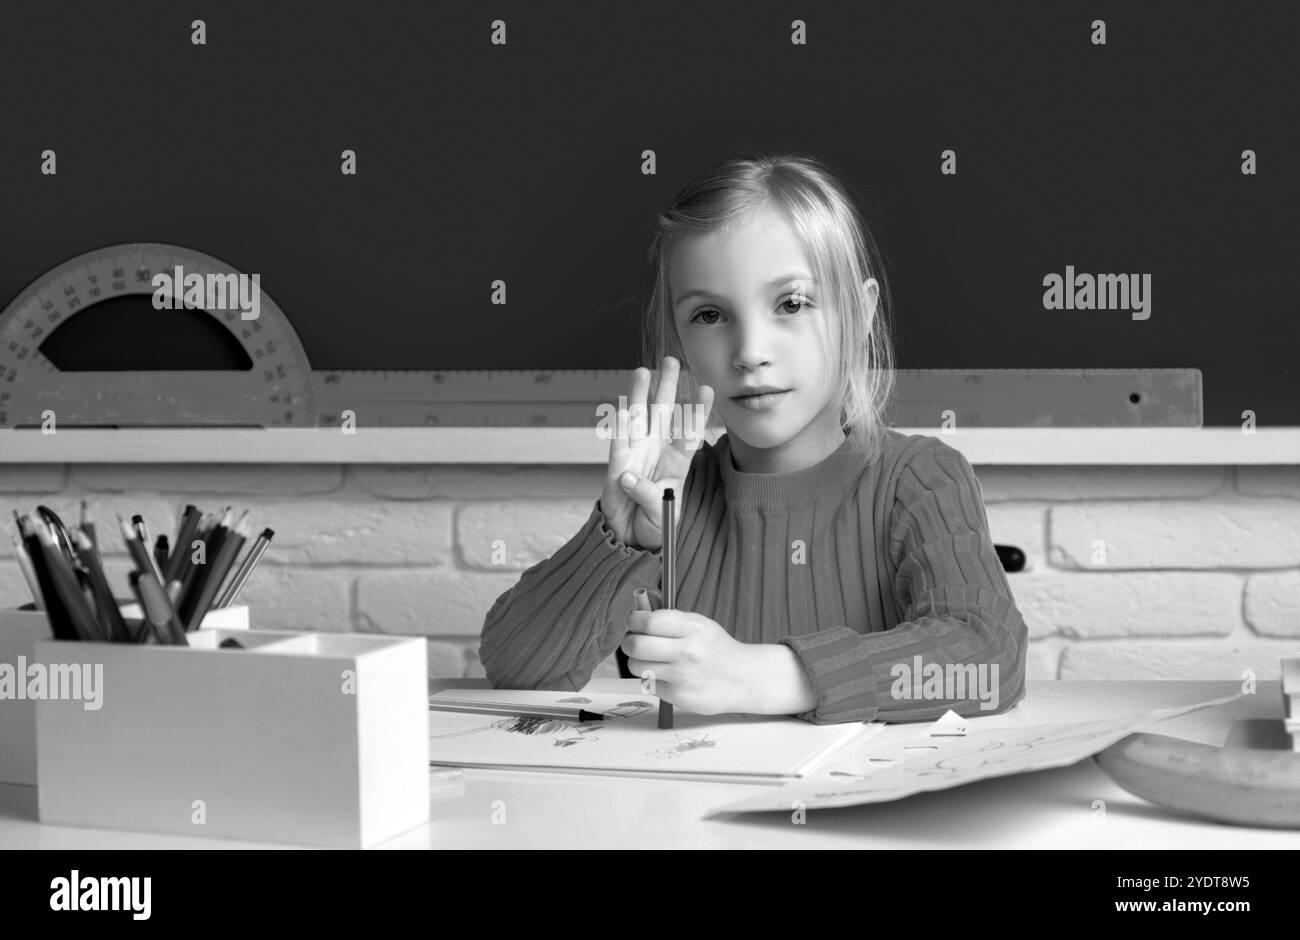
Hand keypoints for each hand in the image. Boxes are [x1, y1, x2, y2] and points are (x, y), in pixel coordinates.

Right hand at [600, 356, 713, 550]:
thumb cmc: (654, 522)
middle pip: (663, 413)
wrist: (630, 539)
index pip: (690, 431)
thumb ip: (651, 497)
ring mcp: (635, 456)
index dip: (699, 411)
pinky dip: (618, 429)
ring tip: (642, 371)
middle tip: (671, 361)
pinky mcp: (616, 467)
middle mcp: (656, 451)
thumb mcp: (665, 513)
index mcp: (678, 461)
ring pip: (638, 419)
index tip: (708, 388)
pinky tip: (621, 409)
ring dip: (639, 395)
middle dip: (667, 387)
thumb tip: (629, 479)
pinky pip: (617, 444)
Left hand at [621, 607, 756, 714]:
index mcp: (693, 628)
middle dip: (629, 642)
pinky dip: (654, 679)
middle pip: (636, 645)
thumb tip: (639, 606)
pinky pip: (650, 684)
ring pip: (636, 666)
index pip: (648, 621)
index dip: (634, 620)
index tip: (634, 622)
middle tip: (634, 642)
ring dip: (638, 662)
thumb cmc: (715, 649)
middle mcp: (688, 652)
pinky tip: (669, 676)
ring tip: (652, 659)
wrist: (742, 679)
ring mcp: (682, 676)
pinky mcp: (678, 696)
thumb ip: (669, 617)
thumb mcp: (700, 624)